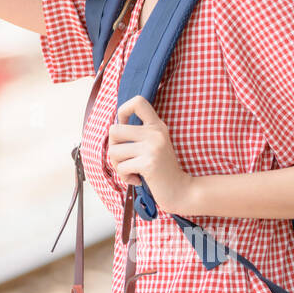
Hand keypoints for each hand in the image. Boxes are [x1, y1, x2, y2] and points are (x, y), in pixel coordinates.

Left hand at [108, 95, 196, 213]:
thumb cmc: (161, 170)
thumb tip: (112, 130)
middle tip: (125, 158)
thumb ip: (138, 135)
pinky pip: (121, 168)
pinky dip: (125, 177)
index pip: (138, 101)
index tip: (125, 126)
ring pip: (113, 151)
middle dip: (113, 147)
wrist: (181, 191)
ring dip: (118, 165)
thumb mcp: (153, 145)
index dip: (123, 111)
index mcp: (157, 126)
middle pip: (114, 130)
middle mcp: (155, 133)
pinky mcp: (149, 163)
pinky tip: (138, 179)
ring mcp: (153, 147)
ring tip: (132, 170)